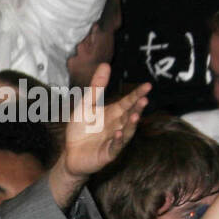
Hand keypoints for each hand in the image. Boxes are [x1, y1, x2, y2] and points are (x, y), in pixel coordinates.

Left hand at [57, 63, 148, 178]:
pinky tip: (118, 133)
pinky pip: (115, 147)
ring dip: (131, 124)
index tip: (148, 85)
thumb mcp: (85, 106)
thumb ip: (96, 88)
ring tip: (135, 115)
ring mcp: (114, 140)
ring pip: (127, 131)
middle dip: (137, 108)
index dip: (137, 94)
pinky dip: (118, 140)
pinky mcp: (108, 153)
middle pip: (130, 115)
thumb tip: (105, 64)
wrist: (70, 153)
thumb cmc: (80, 129)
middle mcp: (118, 125)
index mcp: (114, 113)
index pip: (128, 102)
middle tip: (145, 99)